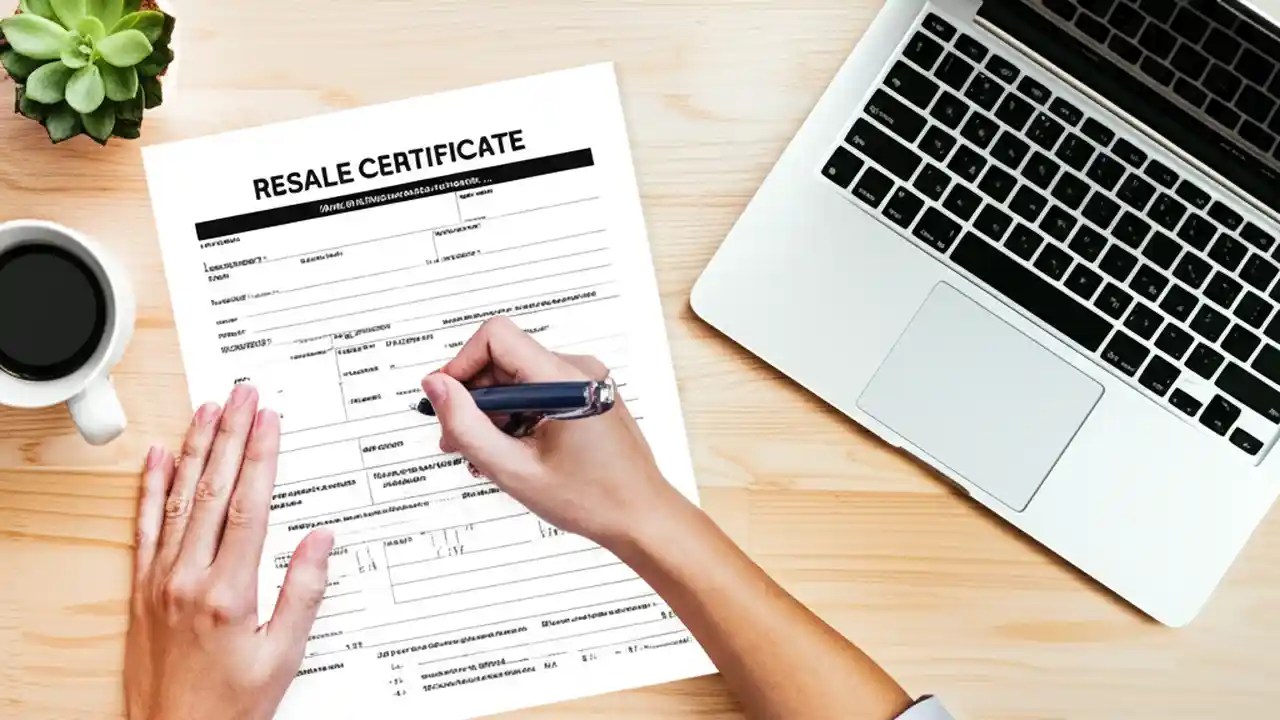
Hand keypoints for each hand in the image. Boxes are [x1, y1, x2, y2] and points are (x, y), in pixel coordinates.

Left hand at [125, 385, 333, 719]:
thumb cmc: (231, 705)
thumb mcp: (283, 656)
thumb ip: (304, 592)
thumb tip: (322, 540)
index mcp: (230, 592)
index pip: (249, 506)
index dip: (260, 456)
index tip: (269, 421)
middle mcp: (189, 578)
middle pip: (213, 490)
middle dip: (230, 436)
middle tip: (242, 395)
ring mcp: (161, 580)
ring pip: (179, 499)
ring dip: (194, 450)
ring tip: (208, 410)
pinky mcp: (143, 589)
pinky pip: (145, 526)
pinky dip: (150, 488)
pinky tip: (157, 457)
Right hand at [423, 317, 683, 547]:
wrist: (641, 516)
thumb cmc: (594, 499)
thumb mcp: (514, 469)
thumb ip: (467, 426)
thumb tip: (436, 386)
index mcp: (565, 379)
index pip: (495, 337)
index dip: (462, 365)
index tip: (447, 401)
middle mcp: (579, 371)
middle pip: (503, 360)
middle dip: (473, 400)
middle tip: (458, 441)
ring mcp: (585, 382)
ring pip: (518, 379)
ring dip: (493, 414)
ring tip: (487, 455)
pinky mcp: (586, 396)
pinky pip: (537, 391)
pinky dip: (516, 418)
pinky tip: (512, 452)